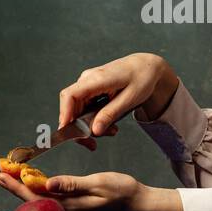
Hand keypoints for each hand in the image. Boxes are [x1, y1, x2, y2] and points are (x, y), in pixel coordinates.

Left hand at [0, 169, 183, 210]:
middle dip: (10, 184)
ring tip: (6, 173)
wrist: (138, 202)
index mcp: (69, 206)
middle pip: (30, 198)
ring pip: (38, 198)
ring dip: (21, 185)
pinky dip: (36, 187)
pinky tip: (31, 179)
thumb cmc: (122, 191)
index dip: (13, 184)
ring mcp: (69, 210)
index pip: (33, 195)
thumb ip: (72, 184)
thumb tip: (47, 184)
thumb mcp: (98, 183)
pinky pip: (49, 197)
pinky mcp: (74, 206)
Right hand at [59, 53, 177, 140]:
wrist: (146, 66)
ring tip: (111, 131)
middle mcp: (88, 79)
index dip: (65, 115)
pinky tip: (109, 124)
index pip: (70, 95)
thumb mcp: (129, 99)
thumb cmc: (141, 78)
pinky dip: (93, 119)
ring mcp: (88, 83)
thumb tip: (94, 131)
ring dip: (89, 125)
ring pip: (78, 110)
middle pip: (71, 107)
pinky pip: (85, 107)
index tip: (67, 133)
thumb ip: (110, 114)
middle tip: (93, 144)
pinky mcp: (91, 89)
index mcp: (97, 79)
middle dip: (80, 128)